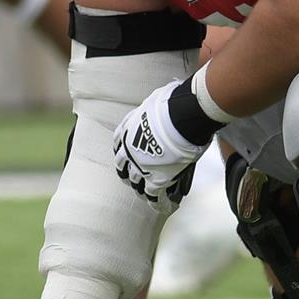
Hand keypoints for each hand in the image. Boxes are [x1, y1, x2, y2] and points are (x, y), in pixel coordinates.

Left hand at [110, 79, 213, 203]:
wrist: (180, 117)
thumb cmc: (171, 104)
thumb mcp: (155, 101)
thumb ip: (157, 106)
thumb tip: (170, 91)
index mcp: (126, 131)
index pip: (119, 146)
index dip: (124, 153)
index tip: (128, 157)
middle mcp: (128, 151)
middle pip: (123, 168)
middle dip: (128, 174)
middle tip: (134, 180)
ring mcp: (140, 167)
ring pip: (136, 184)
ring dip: (142, 190)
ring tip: (149, 196)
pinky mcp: (155, 179)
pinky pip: (154, 195)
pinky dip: (159, 203)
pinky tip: (164, 207)